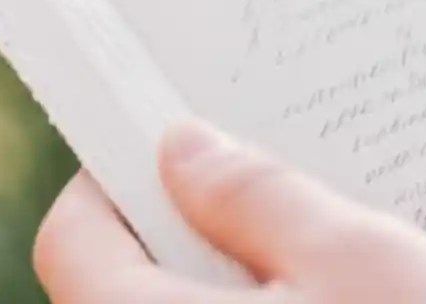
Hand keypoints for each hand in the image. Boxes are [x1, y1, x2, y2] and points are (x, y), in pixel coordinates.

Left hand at [33, 120, 425, 302]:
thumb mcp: (352, 256)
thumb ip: (255, 194)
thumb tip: (182, 148)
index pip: (73, 239)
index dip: (113, 176)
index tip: (167, 139)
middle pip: (126, 286)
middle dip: (188, 225)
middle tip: (261, 183)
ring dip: (233, 279)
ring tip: (312, 247)